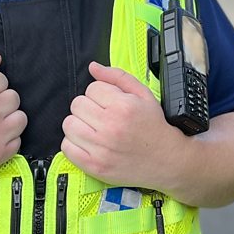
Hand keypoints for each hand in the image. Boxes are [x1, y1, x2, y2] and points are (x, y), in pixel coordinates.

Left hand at [61, 62, 185, 188]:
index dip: (100, 94)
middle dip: (88, 107)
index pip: (91, 88)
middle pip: (77, 105)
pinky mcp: (94, 166)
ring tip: (94, 129)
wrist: (167, 160)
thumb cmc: (154, 127)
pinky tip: (90, 143)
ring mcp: (101, 148)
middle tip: (101, 116)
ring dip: (79, 125)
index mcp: (123, 106)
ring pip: (69, 124)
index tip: (109, 103)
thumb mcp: (143, 95)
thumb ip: (117, 77)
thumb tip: (93, 67)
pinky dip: (74, 144)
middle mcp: (111, 127)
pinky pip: (66, 147)